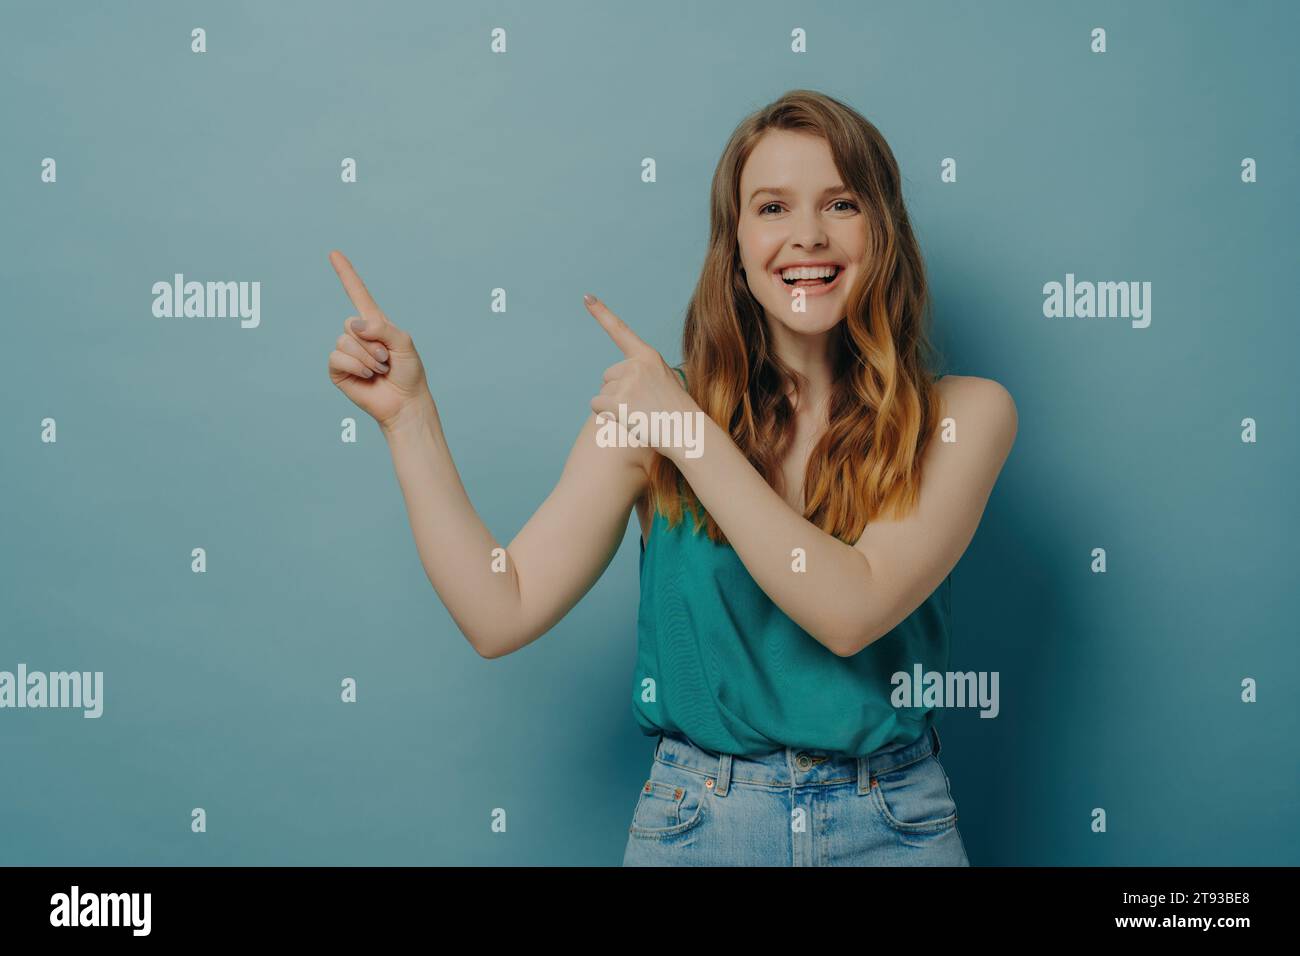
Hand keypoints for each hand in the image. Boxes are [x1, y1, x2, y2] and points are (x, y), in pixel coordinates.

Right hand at [326, 250, 431, 431]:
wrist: (404, 402)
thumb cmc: (408, 372)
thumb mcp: (404, 343)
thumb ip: (381, 328)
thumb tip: (352, 325)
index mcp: (375, 324)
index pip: (357, 294)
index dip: (346, 274)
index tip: (334, 253)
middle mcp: (357, 335)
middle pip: (351, 324)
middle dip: (374, 343)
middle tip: (387, 359)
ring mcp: (346, 352)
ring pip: (346, 342)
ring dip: (368, 358)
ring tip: (380, 369)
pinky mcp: (338, 369)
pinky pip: (338, 357)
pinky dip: (357, 367)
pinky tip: (368, 377)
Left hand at [584, 293, 698, 459]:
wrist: (686, 433)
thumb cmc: (678, 412)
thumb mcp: (667, 381)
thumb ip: (646, 373)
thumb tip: (627, 378)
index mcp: (648, 356)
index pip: (620, 331)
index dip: (601, 312)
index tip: (586, 297)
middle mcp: (635, 365)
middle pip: (608, 376)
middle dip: (618, 391)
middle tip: (642, 406)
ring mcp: (626, 383)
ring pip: (603, 392)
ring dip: (614, 405)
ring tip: (639, 414)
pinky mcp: (617, 402)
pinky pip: (596, 405)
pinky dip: (605, 415)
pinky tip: (627, 420)